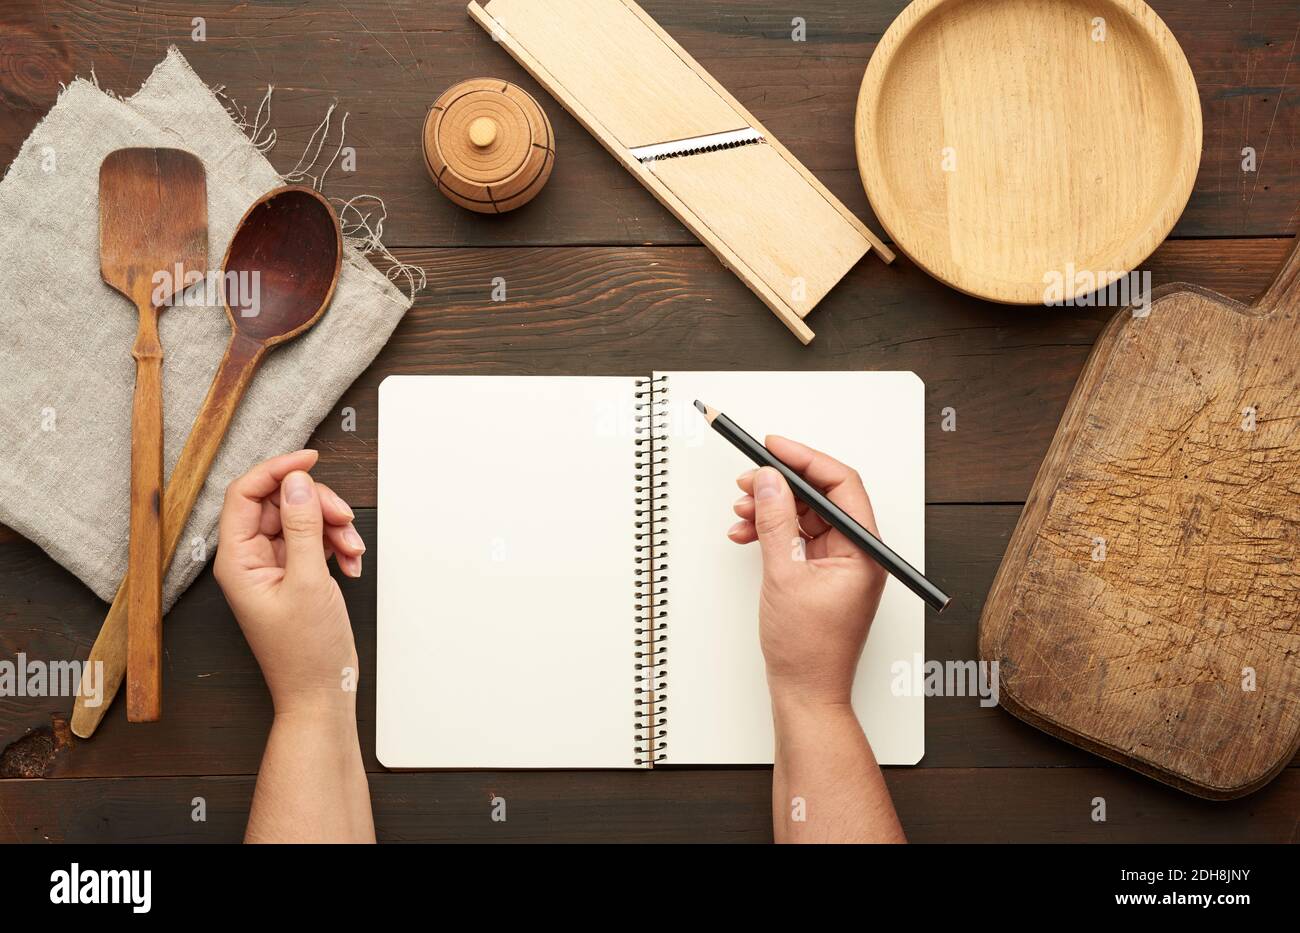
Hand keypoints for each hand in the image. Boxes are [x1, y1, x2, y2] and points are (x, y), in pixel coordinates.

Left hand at [214, 449, 365, 717]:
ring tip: (352, 551)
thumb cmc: (305, 652)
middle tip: (343, 520)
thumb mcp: (308, 581)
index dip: (277, 470)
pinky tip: (351, 565)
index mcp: (237, 560)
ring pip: (301, 519)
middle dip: (317, 506)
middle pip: (279, 503)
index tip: (311, 458)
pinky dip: (336, 546)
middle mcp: (250, 560)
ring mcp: (273, 567)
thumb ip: (303, 526)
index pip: (246, 494)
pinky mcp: (294, 575)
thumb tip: (296, 482)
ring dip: (332, 527)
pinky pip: (314, 541)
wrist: (320, 692)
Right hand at [727, 436, 885, 708]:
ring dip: (772, 509)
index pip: (841, 485)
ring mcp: (841, 564)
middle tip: (749, 478)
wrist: (806, 692)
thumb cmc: (807, 649)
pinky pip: (799, 538)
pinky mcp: (823, 575)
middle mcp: (858, 554)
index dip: (805, 459)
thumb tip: (769, 481)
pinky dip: (772, 532)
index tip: (773, 447)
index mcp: (864, 551)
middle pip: (822, 498)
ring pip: (806, 517)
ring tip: (742, 510)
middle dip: (782, 485)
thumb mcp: (783, 574)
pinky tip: (747, 534)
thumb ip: (774, 521)